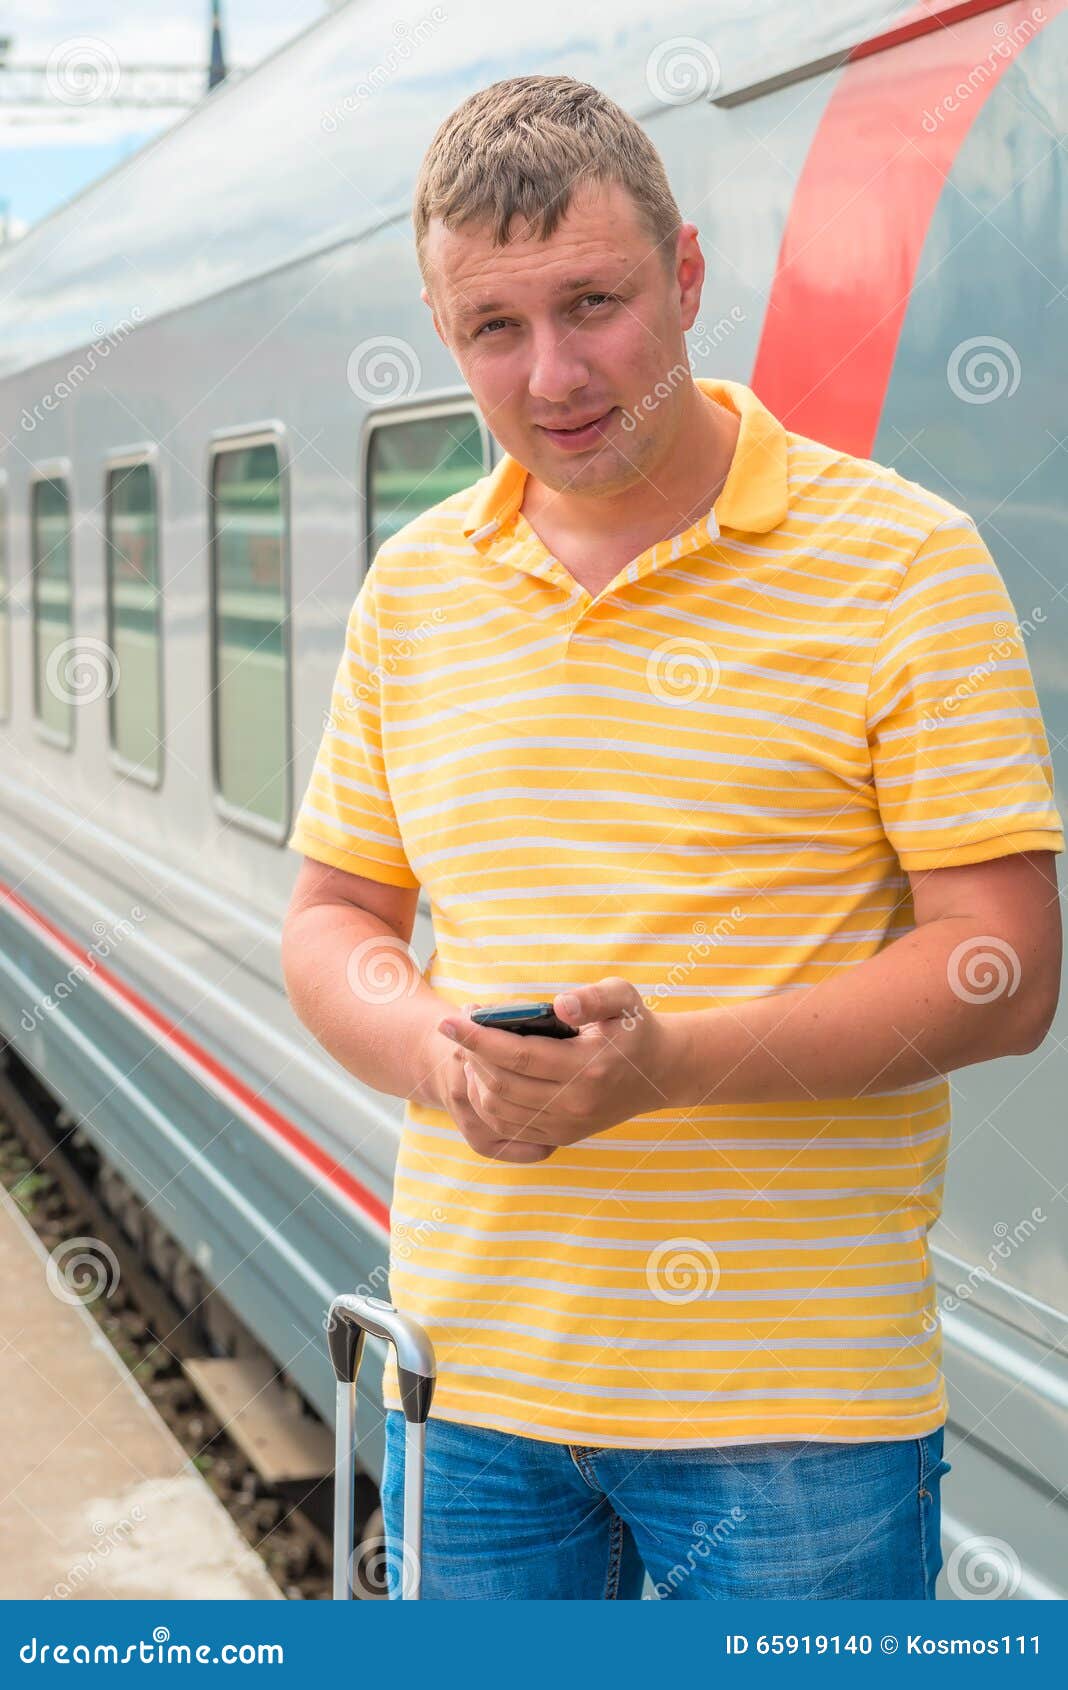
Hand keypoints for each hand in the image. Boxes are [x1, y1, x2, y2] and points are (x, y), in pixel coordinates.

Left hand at [437, 978, 685, 1158]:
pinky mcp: (561, 1137)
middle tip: (457, 1028)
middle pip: (501, 1084)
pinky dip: (486, 1103)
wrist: (661, 1073)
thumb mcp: (624, 998)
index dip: (478, 1038)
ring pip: (499, 1109)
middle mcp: (575, 1103)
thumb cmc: (635, 1027)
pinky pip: (510, 1126)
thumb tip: (559, 1004)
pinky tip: (482, 1076)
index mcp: (588, 1067)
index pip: (518, 1055)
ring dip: (474, 1079)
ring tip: (468, 1050)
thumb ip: (593, 997)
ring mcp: (567, 1125)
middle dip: (470, 1055)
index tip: (449, 1020)